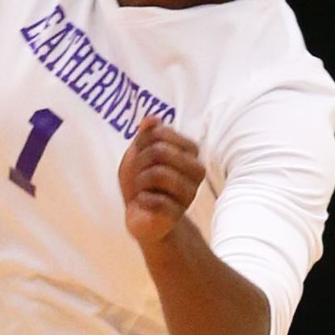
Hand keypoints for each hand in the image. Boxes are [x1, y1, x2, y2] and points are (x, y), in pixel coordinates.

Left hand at [118, 115, 204, 244]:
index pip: (160, 132)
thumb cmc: (141, 180)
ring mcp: (190, 193)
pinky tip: (144, 204)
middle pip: (160, 151)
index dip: (142, 142)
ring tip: (142, 189)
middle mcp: (196, 170)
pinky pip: (155, 199)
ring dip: (139, 182)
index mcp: (190, 151)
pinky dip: (141, 200)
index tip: (141, 155)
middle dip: (140, 162)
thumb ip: (146, 135)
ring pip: (158, 173)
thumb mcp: (138, 152)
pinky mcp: (179, 213)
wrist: (140, 215)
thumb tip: (152, 119)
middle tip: (139, 175)